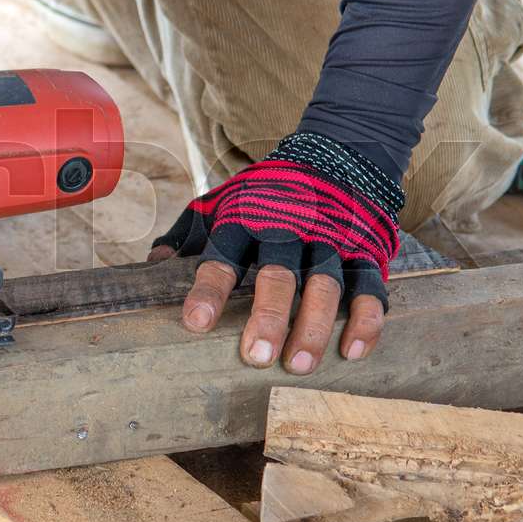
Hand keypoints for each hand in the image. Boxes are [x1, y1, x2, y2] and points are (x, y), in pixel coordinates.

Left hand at [147, 133, 403, 374]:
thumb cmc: (264, 194)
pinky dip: (365, 320)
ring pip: (325, 285)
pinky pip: (369, 286)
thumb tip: (153, 265)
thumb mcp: (219, 203)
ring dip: (314, 327)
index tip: (196, 323)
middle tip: (257, 357)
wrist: (334, 155)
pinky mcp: (364, 250)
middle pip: (278, 275)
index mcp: (245, 220)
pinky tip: (352, 352)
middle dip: (268, 317)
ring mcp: (330, 239)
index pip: (222, 257)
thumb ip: (187, 234)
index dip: (209, 290)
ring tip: (299, 366)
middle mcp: (288, 229)